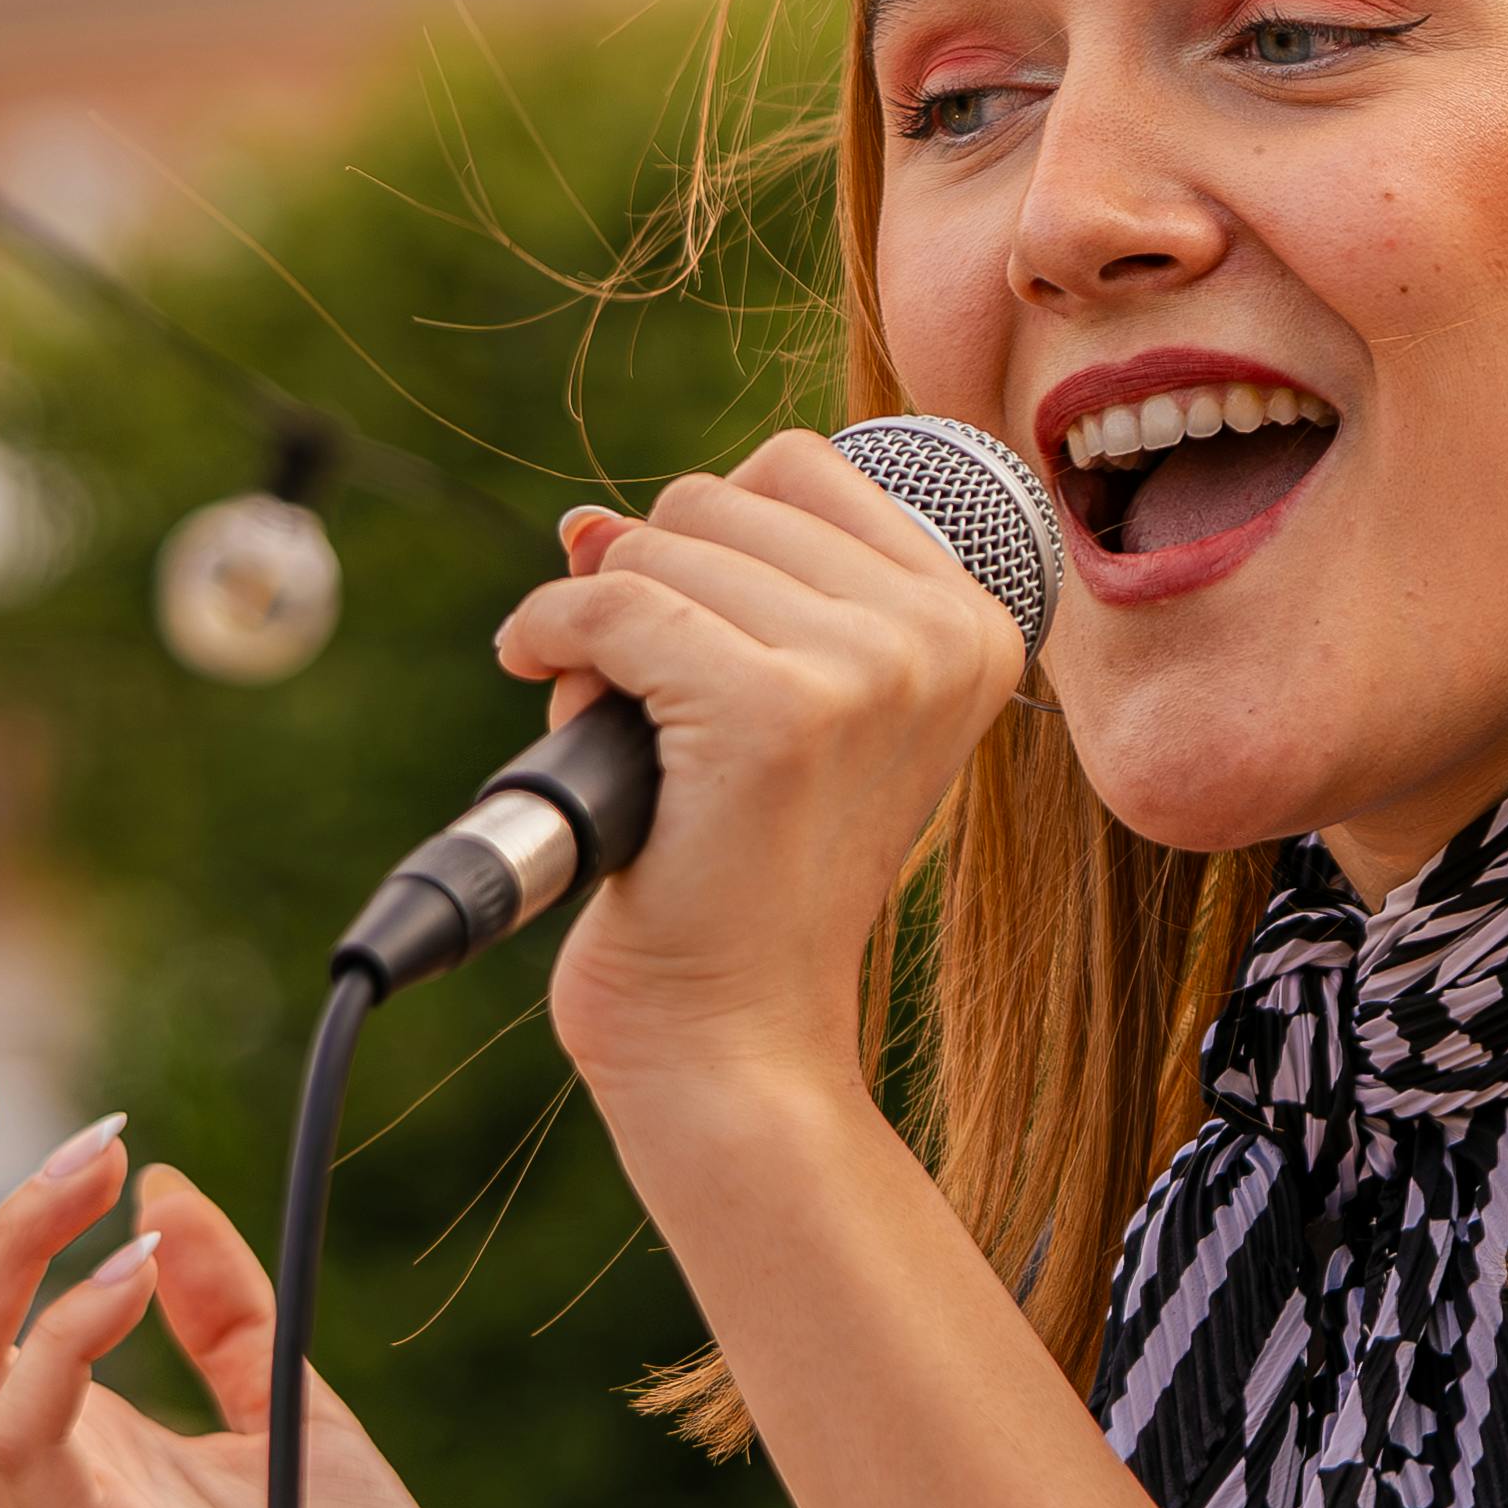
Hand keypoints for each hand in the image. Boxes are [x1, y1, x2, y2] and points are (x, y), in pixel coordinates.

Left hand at [492, 430, 1032, 1102]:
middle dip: (652, 581)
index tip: (689, 626)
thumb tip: (586, 521)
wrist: (734, 1038)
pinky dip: (545, 633)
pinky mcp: (771, 711)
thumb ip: (712, 592)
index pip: (800, 469)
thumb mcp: (770, 702)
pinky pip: (610, 604)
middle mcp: (935, 637)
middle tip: (651, 696)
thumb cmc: (743, 881)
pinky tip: (538, 675)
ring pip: (658, 547)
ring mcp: (864, 670)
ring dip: (601, 621)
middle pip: (721, 499)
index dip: (710, 535)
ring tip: (625, 723)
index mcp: (969, 626)